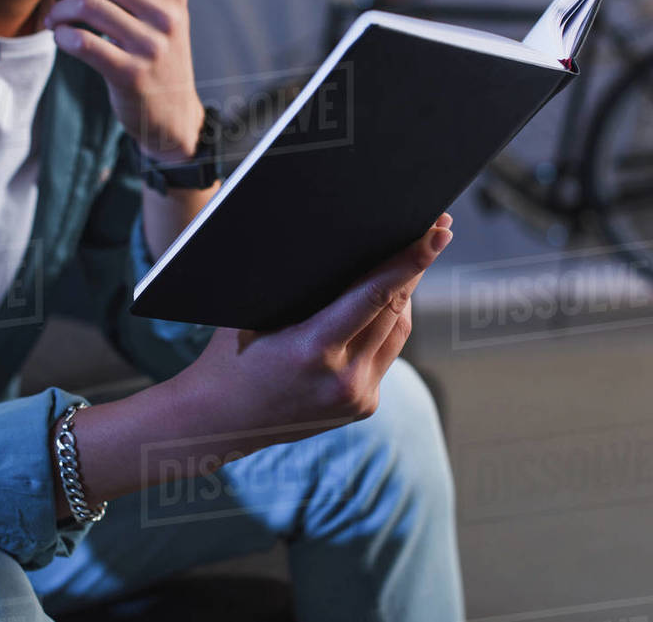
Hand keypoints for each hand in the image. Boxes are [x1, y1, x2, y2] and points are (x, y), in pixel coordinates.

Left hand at [41, 0, 202, 160]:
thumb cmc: (161, 53)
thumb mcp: (168, 7)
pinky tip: (61, 38)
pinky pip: (84, 44)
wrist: (172, 117)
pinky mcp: (132, 76)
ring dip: (59, 9)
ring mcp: (151, 47)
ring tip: (53, 19)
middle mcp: (166, 16)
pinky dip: (63, 37)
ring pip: (88, 8)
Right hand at [175, 214, 454, 449]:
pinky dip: (387, 326)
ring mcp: (357, 398)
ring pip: (398, 331)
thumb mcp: (256, 314)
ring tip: (407, 262)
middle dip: (412, 268)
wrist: (216, 421)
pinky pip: (387, 355)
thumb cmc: (229, 358)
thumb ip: (304, 290)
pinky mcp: (363, 407)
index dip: (410, 260)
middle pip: (396, 308)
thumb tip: (346, 249)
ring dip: (403, 295)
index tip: (437, 234)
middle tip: (431, 232)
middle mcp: (342, 379)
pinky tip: (384, 304)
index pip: (375, 295)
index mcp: (312, 350)